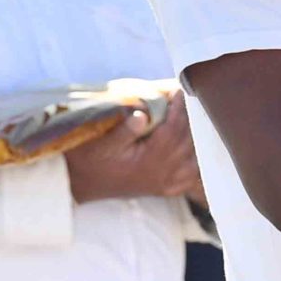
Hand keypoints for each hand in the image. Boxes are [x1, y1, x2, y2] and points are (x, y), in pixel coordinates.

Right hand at [66, 93, 202, 202]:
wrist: (81, 184)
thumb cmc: (90, 160)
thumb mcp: (102, 143)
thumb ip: (124, 130)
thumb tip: (141, 114)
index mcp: (148, 161)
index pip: (172, 130)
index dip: (178, 109)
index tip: (180, 91)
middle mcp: (162, 173)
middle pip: (187, 141)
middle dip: (191, 118)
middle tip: (193, 97)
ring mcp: (166, 183)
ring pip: (195, 158)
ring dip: (198, 138)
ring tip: (196, 117)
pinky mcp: (166, 189)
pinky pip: (191, 176)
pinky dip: (198, 161)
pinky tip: (199, 147)